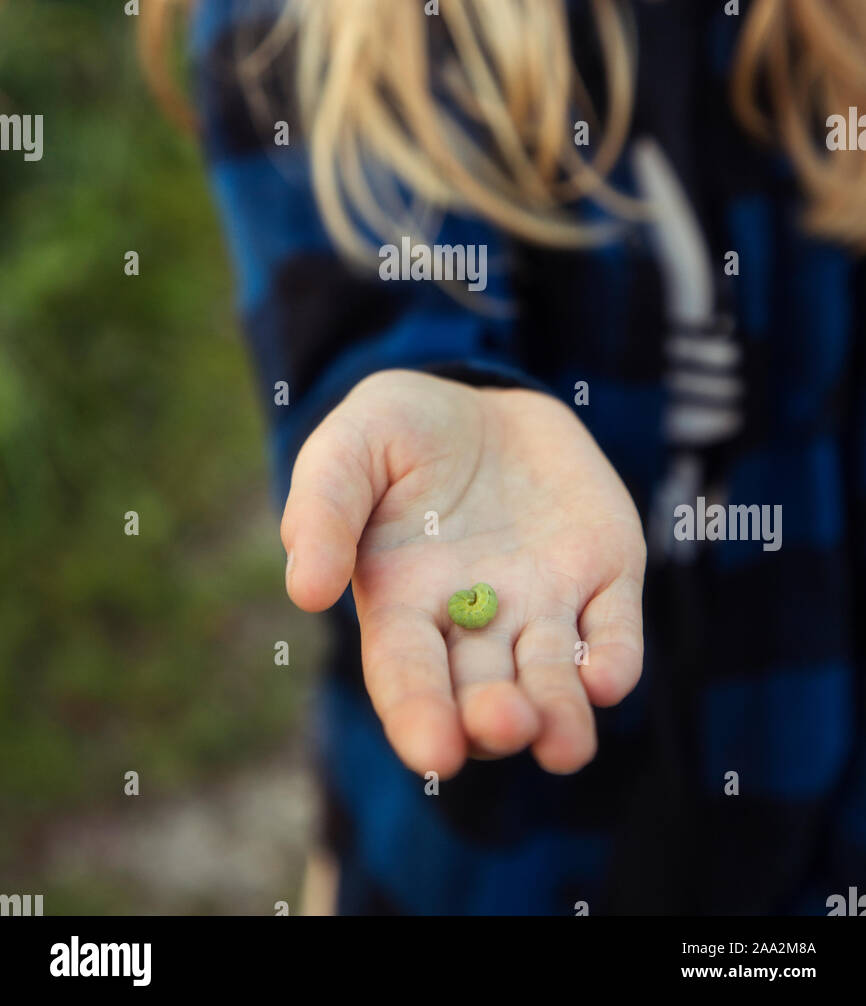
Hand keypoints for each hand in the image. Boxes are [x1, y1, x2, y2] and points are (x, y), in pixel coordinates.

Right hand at [281, 370, 645, 778]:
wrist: (484, 400)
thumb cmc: (399, 430)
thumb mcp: (348, 447)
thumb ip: (322, 509)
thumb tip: (307, 590)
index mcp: (403, 605)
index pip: (408, 674)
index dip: (418, 714)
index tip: (433, 753)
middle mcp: (476, 623)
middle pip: (484, 691)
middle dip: (494, 718)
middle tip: (503, 723)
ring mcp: (543, 604)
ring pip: (554, 678)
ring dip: (561, 715)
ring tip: (565, 744)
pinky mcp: (604, 576)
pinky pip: (613, 629)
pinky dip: (615, 660)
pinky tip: (609, 679)